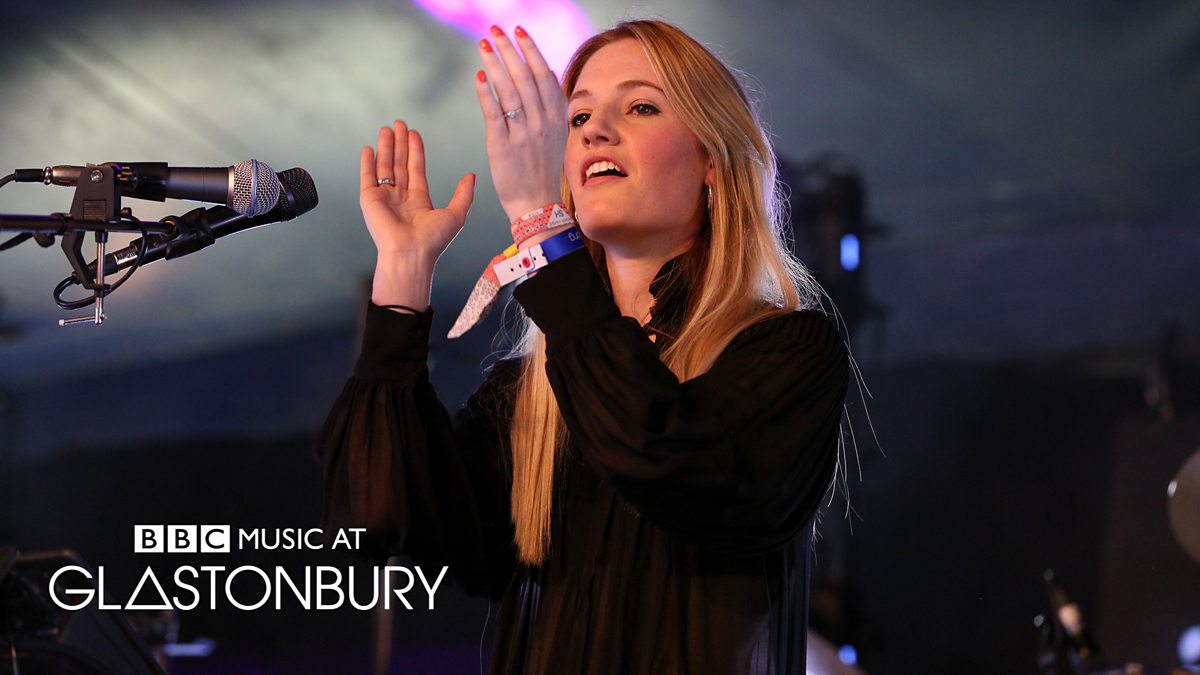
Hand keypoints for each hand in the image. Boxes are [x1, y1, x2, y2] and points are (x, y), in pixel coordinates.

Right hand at [360, 120, 474, 306]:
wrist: (410, 253)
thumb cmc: (433, 240)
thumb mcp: (456, 214)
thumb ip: (463, 194)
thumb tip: (471, 175)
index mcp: (419, 201)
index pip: (416, 169)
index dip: (415, 150)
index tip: (414, 133)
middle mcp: (400, 197)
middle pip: (399, 163)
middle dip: (400, 143)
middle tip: (400, 123)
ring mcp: (384, 198)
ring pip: (384, 166)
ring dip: (386, 147)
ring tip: (387, 128)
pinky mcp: (369, 200)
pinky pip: (367, 177)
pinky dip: (367, 162)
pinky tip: (369, 148)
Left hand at [474, 26, 567, 224]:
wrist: (536, 204)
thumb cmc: (542, 169)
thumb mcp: (555, 133)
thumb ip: (551, 104)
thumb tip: (546, 71)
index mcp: (556, 117)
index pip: (544, 74)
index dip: (531, 50)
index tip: (518, 31)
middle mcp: (542, 122)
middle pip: (525, 76)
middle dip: (510, 49)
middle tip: (496, 30)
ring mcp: (523, 134)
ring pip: (509, 90)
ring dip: (495, 63)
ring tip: (483, 44)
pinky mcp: (503, 146)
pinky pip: (494, 113)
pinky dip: (486, 93)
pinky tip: (478, 76)